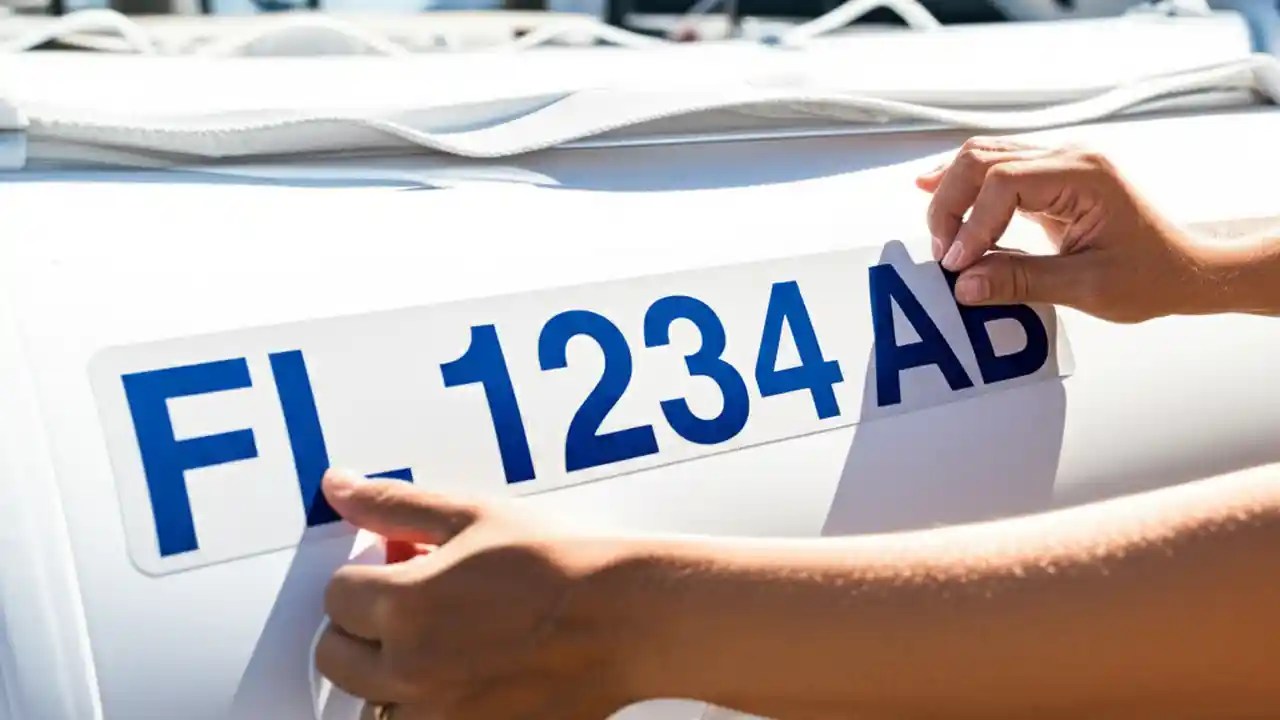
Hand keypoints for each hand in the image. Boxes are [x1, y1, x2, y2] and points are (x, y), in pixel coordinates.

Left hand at [314, 469, 635, 719]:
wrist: (625, 620)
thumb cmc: (558, 564)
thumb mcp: (473, 516)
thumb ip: (395, 505)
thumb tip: (339, 487)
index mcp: (404, 606)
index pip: (336, 595)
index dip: (366, 575)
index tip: (398, 569)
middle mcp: (409, 670)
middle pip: (334, 657)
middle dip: (361, 626)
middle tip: (410, 607)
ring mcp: (438, 715)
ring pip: (372, 701)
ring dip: (388, 674)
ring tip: (440, 644)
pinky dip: (425, 706)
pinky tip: (463, 676)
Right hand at [916, 137, 1205, 322]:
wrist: (1184, 269)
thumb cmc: (1149, 278)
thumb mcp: (1087, 287)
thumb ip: (1021, 281)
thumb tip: (963, 284)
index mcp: (1084, 175)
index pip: (1004, 182)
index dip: (972, 224)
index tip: (957, 265)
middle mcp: (1069, 156)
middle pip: (982, 158)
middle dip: (951, 203)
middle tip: (943, 253)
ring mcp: (1058, 161)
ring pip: (983, 156)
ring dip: (952, 193)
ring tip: (940, 237)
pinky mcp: (1049, 177)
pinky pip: (994, 169)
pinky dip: (963, 186)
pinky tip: (933, 193)